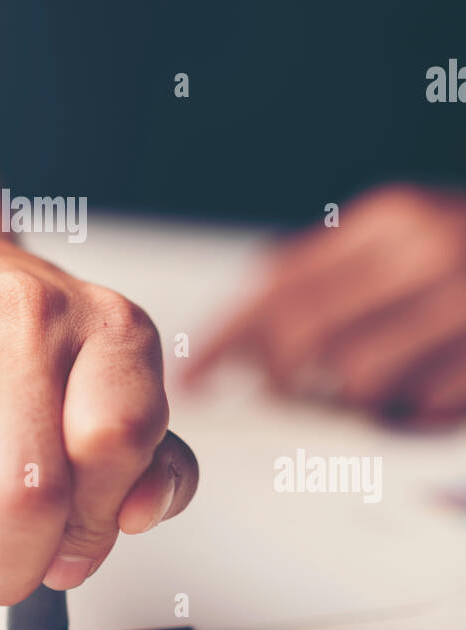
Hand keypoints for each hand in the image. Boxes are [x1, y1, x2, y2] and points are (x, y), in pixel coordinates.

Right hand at [0, 81, 197, 603]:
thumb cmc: (8, 324)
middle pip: (29, 501)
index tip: (71, 545)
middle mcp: (26, 320)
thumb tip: (137, 515)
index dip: (95, 522)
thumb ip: (143, 455)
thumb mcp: (99, 371)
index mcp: (106, 326)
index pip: (121, 441)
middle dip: (4, 569)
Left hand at [186, 185, 465, 427]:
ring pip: (362, 380)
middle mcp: (430, 249)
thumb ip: (337, 271)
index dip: (230, 335)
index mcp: (393, 217)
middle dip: (285, 378)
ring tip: (378, 387)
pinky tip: (428, 391)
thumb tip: (251, 336)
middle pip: (308, 335)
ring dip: (355, 400)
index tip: (198, 377)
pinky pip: (424, 407)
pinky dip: (412, 412)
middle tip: (289, 392)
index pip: (281, 281)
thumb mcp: (411, 235)